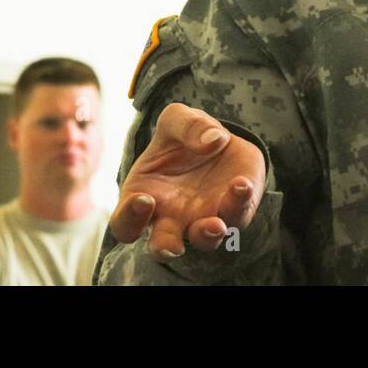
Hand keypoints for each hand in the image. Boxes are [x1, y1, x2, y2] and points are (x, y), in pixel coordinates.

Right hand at [108, 102, 265, 260]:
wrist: (221, 141)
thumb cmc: (185, 137)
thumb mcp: (177, 119)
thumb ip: (188, 125)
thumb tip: (212, 140)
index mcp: (144, 198)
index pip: (126, 224)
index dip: (130, 219)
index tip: (144, 200)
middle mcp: (172, 218)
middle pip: (162, 246)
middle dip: (166, 248)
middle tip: (172, 246)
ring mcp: (204, 218)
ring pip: (204, 239)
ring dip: (208, 235)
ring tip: (216, 224)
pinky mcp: (235, 212)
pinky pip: (237, 215)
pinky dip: (240, 202)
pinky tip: (242, 184)